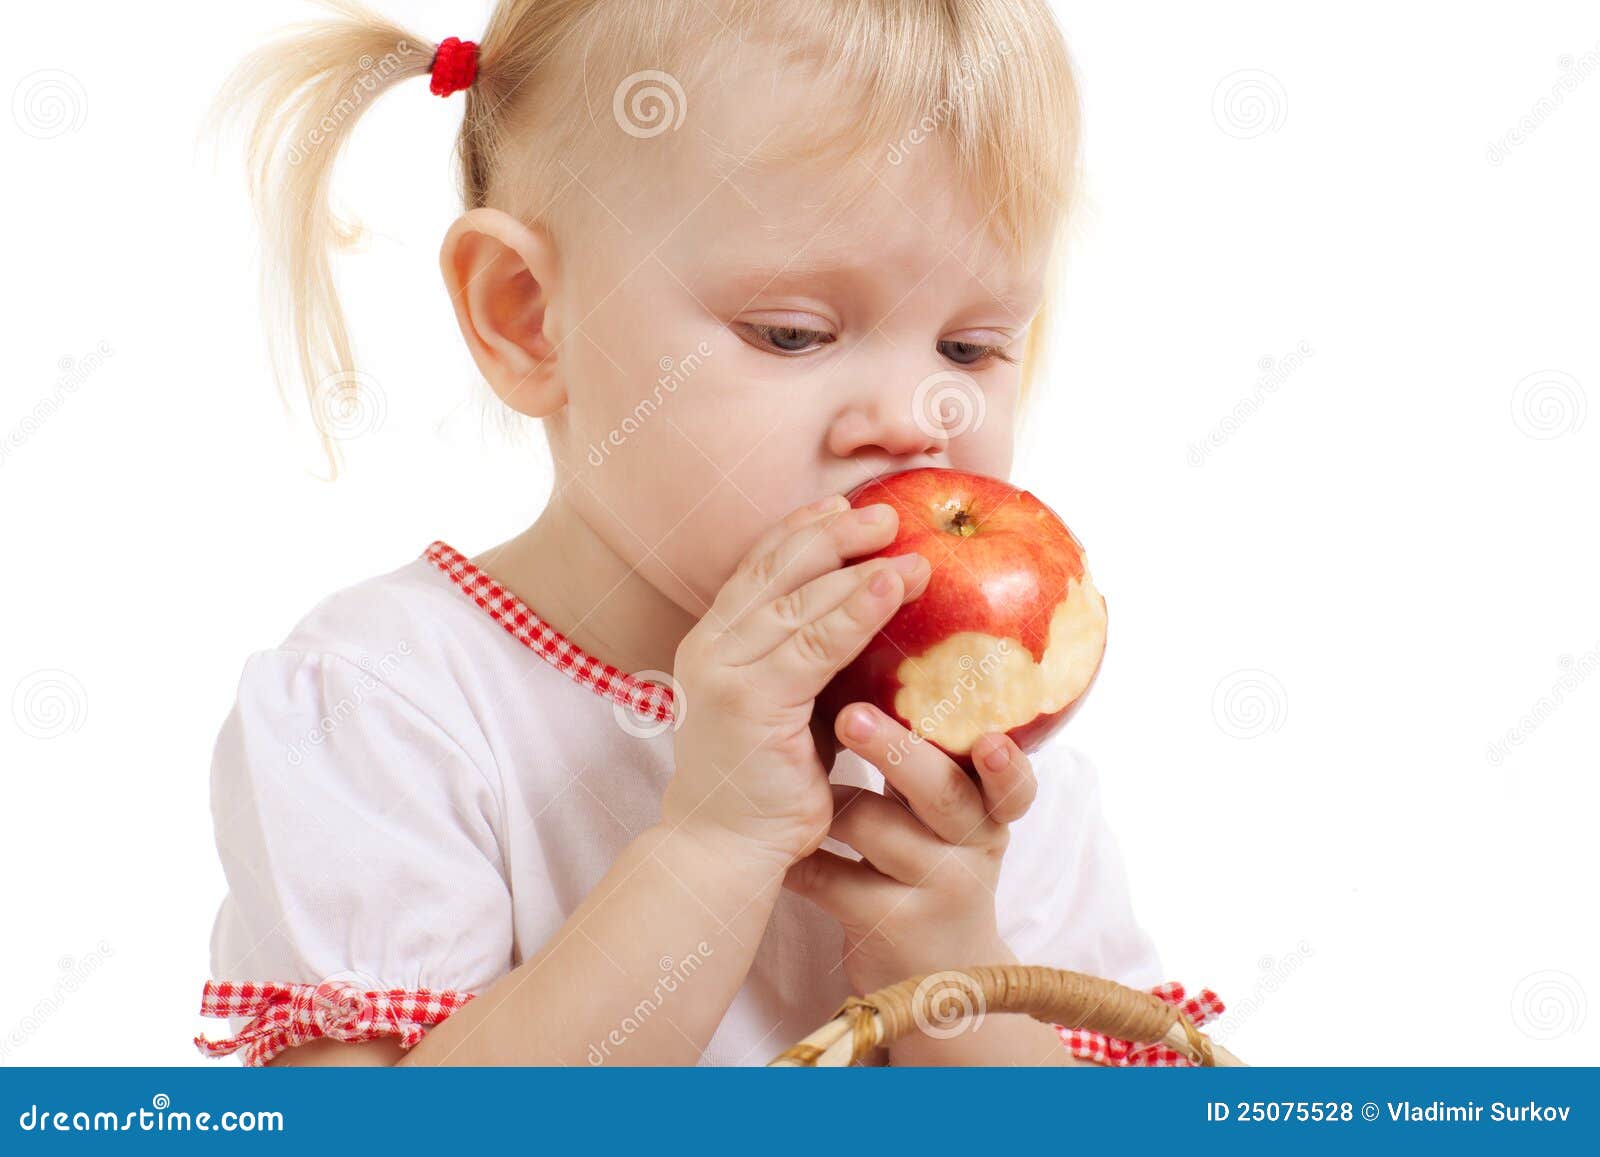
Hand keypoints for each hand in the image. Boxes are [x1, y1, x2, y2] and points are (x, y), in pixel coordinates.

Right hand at [661, 495, 931, 869]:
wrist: (724, 849)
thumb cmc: (767, 783)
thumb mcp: (792, 705)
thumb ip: (814, 659)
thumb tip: (872, 613)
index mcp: (714, 641)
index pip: (758, 567)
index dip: (801, 530)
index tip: (844, 504)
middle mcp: (710, 645)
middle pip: (776, 568)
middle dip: (834, 532)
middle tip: (889, 512)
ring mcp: (724, 670)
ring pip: (799, 600)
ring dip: (858, 567)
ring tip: (911, 550)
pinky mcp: (749, 699)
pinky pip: (815, 644)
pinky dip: (857, 610)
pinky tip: (892, 587)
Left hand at [783, 707, 1038, 995]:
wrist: (933, 978)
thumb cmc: (930, 868)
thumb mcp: (949, 820)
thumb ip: (935, 759)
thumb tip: (879, 660)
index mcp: (989, 813)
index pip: (1012, 785)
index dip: (1006, 765)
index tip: (989, 740)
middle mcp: (973, 850)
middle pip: (939, 792)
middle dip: (894, 750)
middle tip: (850, 716)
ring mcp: (933, 893)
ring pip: (869, 825)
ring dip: (826, 803)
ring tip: (799, 792)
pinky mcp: (887, 928)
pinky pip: (827, 875)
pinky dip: (796, 855)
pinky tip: (778, 846)